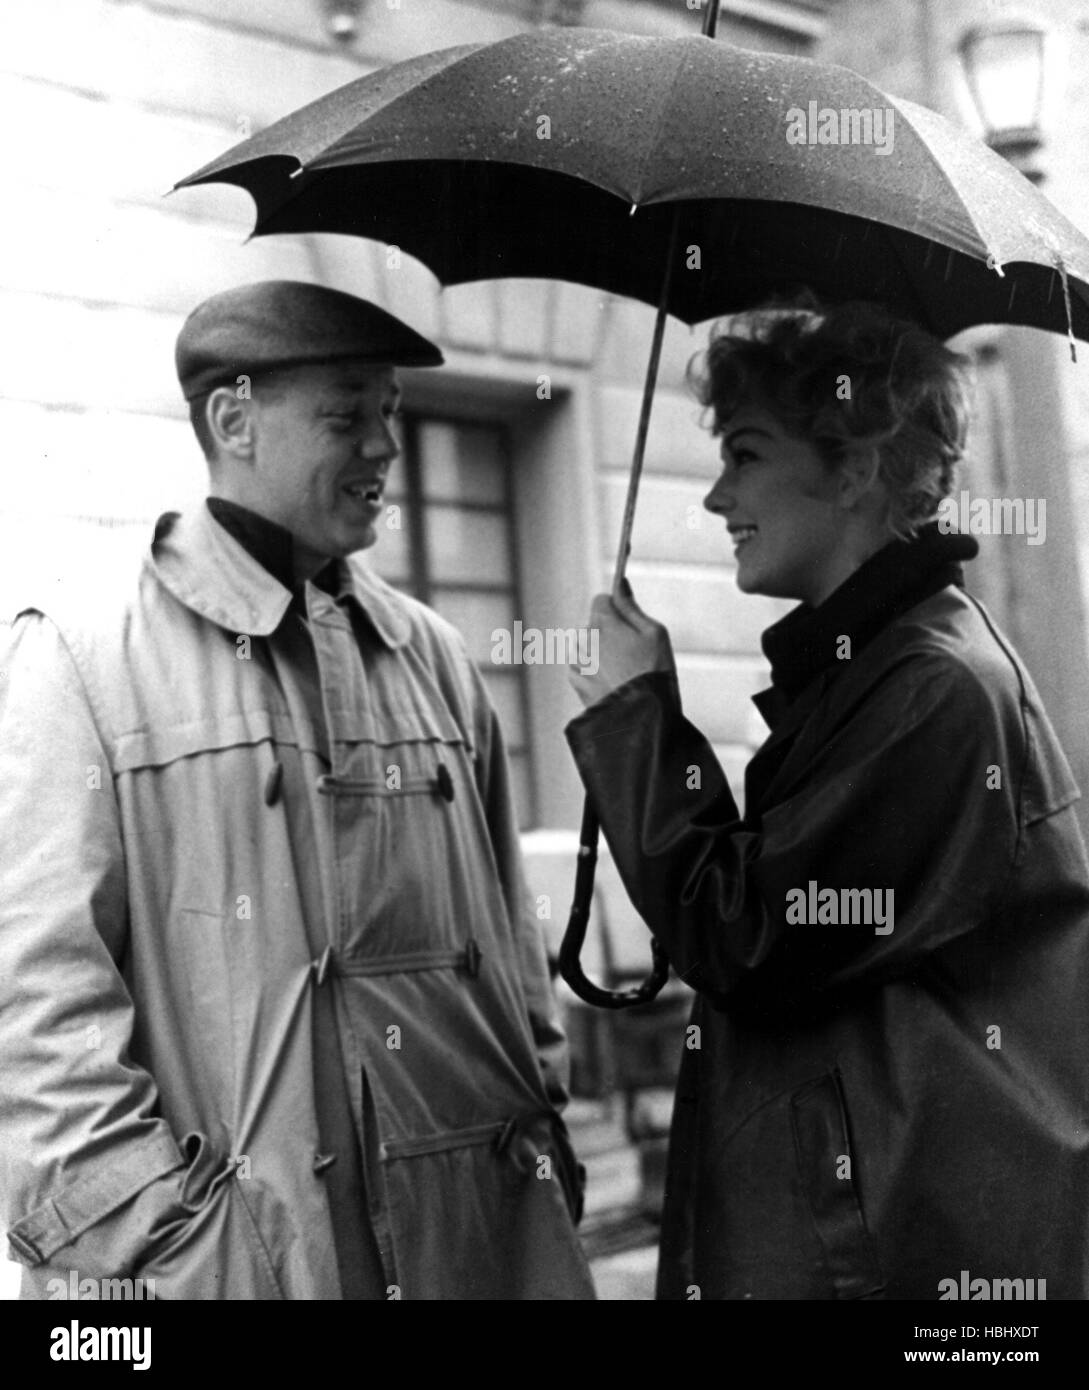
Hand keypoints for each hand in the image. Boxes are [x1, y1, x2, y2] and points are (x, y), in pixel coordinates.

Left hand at [568, 579, 675, 707]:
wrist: (643, 716)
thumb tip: (620, 583)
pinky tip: (611, 682)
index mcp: (604, 623)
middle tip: (632, 653)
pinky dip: (591, 671)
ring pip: (585, 646)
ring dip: (598, 652)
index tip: (628, 623)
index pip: (601, 600)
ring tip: (622, 671)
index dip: (616, 608)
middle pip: (593, 624)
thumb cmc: (655, 671)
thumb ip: (631, 606)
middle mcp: (585, 639)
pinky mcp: (576, 683)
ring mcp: (578, 662)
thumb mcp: (654, 633)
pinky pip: (580, 667)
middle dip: (608, 632)